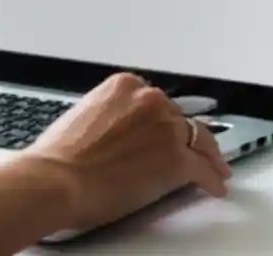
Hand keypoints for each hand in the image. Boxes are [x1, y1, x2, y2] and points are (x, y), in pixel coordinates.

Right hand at [25, 73, 231, 231]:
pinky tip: (215, 186)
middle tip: (196, 150)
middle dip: (185, 137)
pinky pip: (203, 169)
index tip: (171, 130)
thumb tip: (119, 135)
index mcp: (125, 86)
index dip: (167, 120)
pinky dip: (212, 179)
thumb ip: (110, 118)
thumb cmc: (58, 159)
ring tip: (215, 168)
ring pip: (199, 141)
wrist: (56, 181)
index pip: (157, 102)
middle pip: (180, 119)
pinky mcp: (177, 159)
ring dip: (208, 156)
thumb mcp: (83, 117)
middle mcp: (150, 100)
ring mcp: (166, 128)